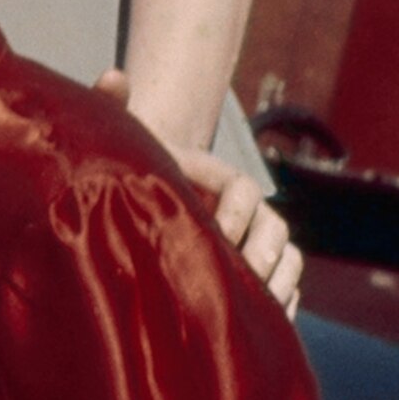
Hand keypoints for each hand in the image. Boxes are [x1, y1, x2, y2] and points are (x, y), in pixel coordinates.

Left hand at [96, 70, 301, 315]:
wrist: (131, 201)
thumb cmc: (122, 170)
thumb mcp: (114, 141)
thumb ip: (111, 107)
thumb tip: (113, 75)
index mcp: (213, 174)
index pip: (241, 187)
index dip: (236, 209)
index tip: (217, 232)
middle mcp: (241, 207)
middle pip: (275, 226)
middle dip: (264, 251)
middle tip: (243, 278)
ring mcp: (250, 240)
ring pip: (287, 258)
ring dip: (280, 280)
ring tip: (259, 304)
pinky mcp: (250, 272)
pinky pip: (284, 287)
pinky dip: (281, 304)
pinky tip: (264, 325)